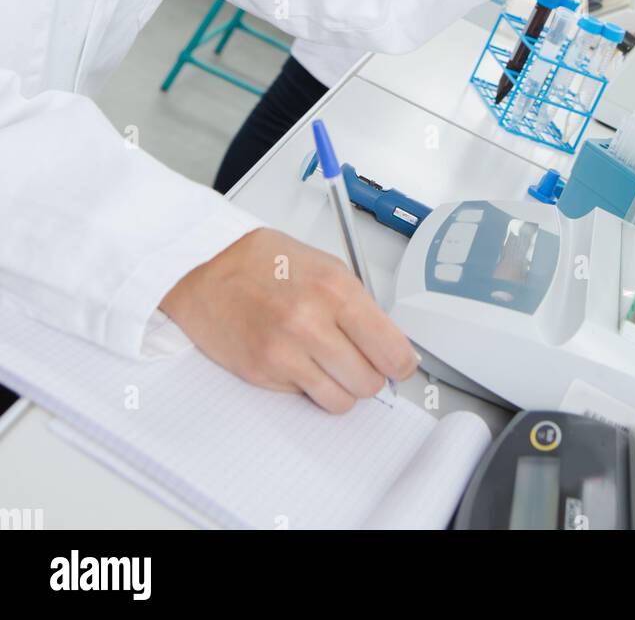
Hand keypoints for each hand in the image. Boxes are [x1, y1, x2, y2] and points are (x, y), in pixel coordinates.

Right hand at [159, 228, 417, 412]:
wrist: (204, 273)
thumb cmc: (261, 263)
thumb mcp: (323, 264)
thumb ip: (358, 301)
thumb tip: (389, 338)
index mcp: (334, 288)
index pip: (392, 349)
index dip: (401, 362)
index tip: (400, 363)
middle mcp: (312, 322)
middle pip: (370, 381)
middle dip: (371, 374)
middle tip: (361, 359)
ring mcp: (286, 352)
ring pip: (342, 400)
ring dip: (342, 386)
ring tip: (329, 362)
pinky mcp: (265, 373)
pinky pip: (308, 398)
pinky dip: (311, 387)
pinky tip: (300, 360)